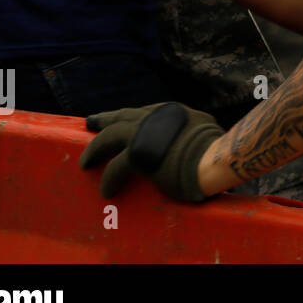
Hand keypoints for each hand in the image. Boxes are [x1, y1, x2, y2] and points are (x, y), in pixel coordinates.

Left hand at [80, 102, 224, 200]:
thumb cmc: (217, 150)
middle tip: (90, 122)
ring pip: (110, 137)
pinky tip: (107, 190)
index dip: (129, 116)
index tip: (119, 119)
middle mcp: (154, 117)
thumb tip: (190, 140)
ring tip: (86, 162)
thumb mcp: (203, 128)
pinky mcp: (137, 154)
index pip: (143, 112)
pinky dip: (109, 179)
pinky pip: (116, 167)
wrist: (215, 160)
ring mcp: (144, 133)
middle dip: (104, 119)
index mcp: (171, 111)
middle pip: (122, 116)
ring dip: (96, 150)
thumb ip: (189, 130)